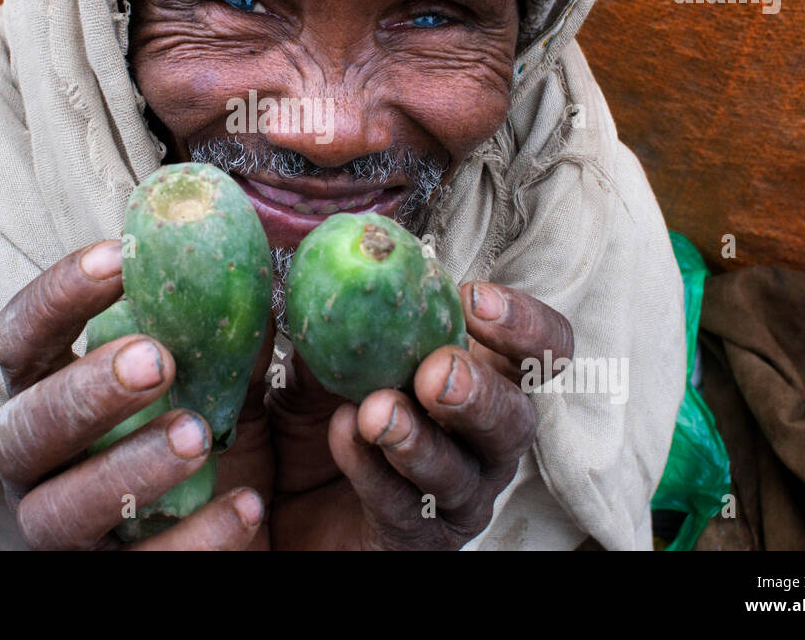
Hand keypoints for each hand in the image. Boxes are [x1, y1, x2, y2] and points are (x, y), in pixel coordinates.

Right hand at [0, 239, 267, 549]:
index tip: (119, 258)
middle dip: (84, 392)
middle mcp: (35, 464)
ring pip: (60, 511)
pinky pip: (136, 569)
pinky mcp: (108, 579)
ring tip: (196, 434)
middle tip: (156, 360)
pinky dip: (192, 541)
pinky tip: (249, 503)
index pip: (21, 338)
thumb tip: (253, 261)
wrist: (251, 533)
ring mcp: (63, 530)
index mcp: (46, 394)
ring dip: (125, 468)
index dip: (57, 296)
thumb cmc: (202, 431)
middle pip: (22, 428)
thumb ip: (222, 330)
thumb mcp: (216, 378)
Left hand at [266, 280, 573, 549]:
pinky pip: (407, 510)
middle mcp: (480, 441)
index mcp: (474, 379)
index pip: (537, 351)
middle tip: (437, 371)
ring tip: (376, 412)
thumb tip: (315, 264)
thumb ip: (325, 324)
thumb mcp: (307, 365)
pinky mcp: (416, 539)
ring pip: (467, 474)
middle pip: (518, 418)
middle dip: (480, 392)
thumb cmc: (307, 428)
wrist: (267, 513)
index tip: (475, 298)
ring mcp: (453, 495)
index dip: (525, 324)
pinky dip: (373, 472)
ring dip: (422, 440)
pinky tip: (343, 438)